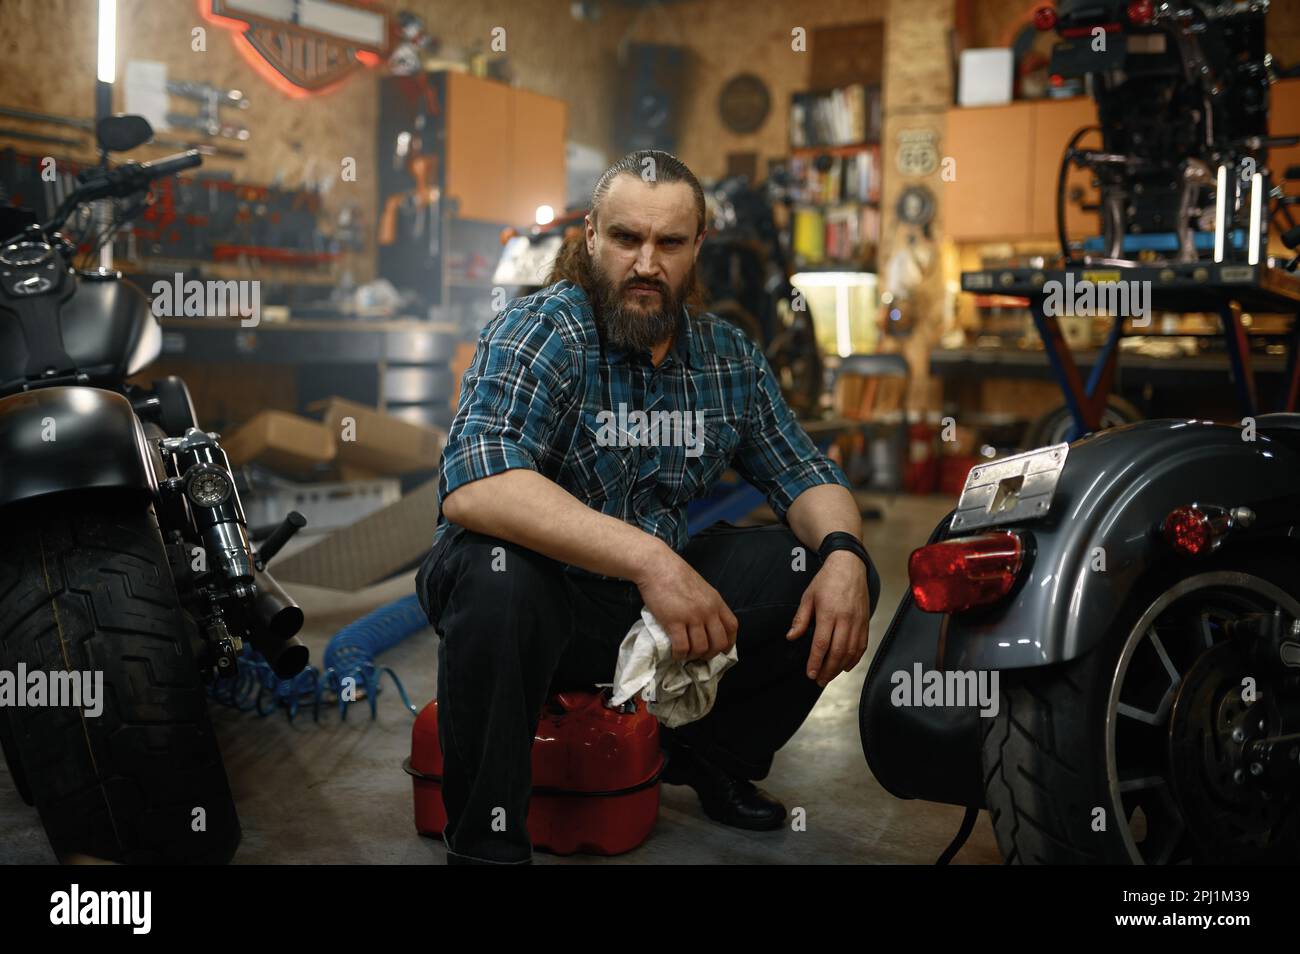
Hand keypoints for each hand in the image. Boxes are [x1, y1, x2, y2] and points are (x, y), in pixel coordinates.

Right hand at [633, 542, 737, 661]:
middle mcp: (708, 610)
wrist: (657, 565)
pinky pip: (682, 647)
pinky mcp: (674, 621)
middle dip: (711, 654)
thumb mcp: (701, 588)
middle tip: (700, 655)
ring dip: (693, 655)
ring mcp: (692, 616)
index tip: (721, 650)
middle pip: (719, 642)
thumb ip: (707, 604)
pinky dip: (679, 655)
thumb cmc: (675, 574)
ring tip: (685, 654)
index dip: (729, 642)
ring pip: (700, 648)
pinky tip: (674, 653)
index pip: (732, 627)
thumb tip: (707, 624)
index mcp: (716, 601)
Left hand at [786, 551, 870, 686]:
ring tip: (830, 676)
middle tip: (819, 680)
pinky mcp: (866, 621)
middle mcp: (846, 619)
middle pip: (838, 652)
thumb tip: (791, 637)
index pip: (822, 644)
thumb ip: (800, 619)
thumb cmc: (826, 580)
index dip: (816, 662)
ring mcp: (858, 621)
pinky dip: (855, 658)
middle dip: (828, 670)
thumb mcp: (808, 596)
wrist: (849, 565)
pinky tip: (846, 666)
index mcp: (829, 613)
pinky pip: (862, 645)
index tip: (810, 674)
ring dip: (840, 667)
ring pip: (851, 651)